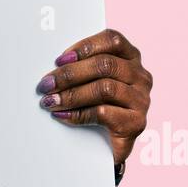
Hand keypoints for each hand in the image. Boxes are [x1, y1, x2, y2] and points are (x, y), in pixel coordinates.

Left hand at [36, 28, 151, 169]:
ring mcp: (141, 100)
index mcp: (131, 58)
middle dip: (70, 74)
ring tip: (51, 101)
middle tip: (46, 84)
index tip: (60, 60)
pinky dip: (78, 114)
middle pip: (105, 65)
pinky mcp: (136, 124)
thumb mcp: (92, 81)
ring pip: (104, 88)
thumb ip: (81, 68)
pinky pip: (103, 113)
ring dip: (71, 95)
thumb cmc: (98, 106)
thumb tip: (54, 67)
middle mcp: (140, 77)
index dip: (85, 46)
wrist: (107, 146)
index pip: (112, 40)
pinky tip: (62, 115)